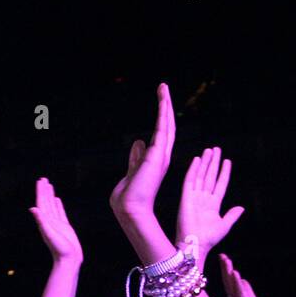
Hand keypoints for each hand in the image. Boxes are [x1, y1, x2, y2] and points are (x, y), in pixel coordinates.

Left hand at [30, 177, 82, 263]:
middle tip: (43, 178)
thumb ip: (42, 221)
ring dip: (50, 195)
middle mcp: (49, 221)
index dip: (40, 192)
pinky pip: (60, 212)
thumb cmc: (60, 249)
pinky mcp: (64, 227)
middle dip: (44, 190)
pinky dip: (57, 205)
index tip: (40, 181)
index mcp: (45, 221)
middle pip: (45, 202)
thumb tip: (33, 209)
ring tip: (49, 185)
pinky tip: (57, 199)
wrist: (68, 260)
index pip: (41, 203)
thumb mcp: (50, 234)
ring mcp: (56, 224)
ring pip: (52, 206)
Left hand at [110, 83, 175, 218]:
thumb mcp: (132, 173)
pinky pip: (163, 127)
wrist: (129, 208)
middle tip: (164, 90)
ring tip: (164, 88)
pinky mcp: (158, 153)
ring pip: (166, 124)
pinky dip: (163, 111)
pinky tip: (163, 98)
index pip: (160, 136)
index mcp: (156, 161)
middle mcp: (161, 157)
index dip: (162, 120)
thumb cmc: (128, 197)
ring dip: (165, 105)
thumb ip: (136, 158)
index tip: (161, 105)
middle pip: (167, 127)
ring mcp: (161, 155)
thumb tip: (138, 142)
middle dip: (166, 108)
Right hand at [177, 146, 243, 258]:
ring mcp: (194, 197)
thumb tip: (241, 207)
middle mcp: (203, 198)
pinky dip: (193, 169)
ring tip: (209, 150)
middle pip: (210, 176)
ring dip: (205, 163)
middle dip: (213, 163)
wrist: (195, 245)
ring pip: (200, 175)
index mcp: (213, 205)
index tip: (227, 161)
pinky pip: (189, 181)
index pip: (220, 184)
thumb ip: (232, 215)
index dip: (224, 173)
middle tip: (216, 149)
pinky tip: (197, 160)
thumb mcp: (224, 225)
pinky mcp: (185, 197)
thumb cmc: (208, 238)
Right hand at [219, 254, 272, 296]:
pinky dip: (236, 283)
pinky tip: (235, 274)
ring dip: (228, 272)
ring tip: (226, 261)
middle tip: (221, 256)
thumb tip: (240, 278)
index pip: (228, 279)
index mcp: (234, 296)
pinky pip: (239, 292)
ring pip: (231, 285)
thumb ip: (244, 288)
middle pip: (227, 280)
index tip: (222, 256)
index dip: (224, 268)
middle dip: (224, 268)